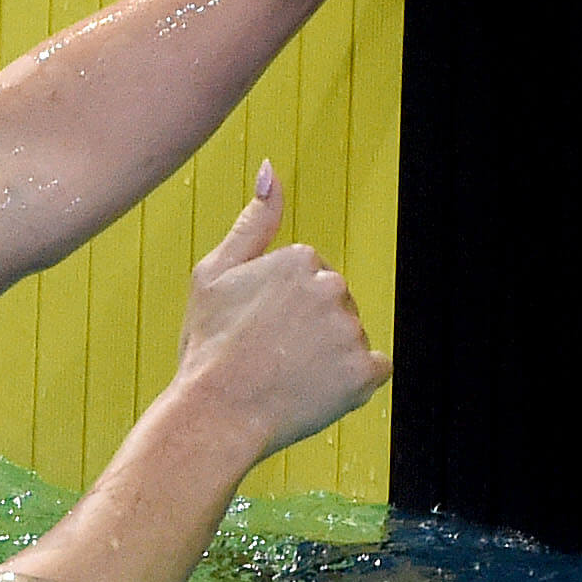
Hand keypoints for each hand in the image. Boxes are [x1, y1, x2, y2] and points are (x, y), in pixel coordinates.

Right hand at [176, 162, 391, 460]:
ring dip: (327, 357)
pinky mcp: (365, 372)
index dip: (280, 307)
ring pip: (350, 339)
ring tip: (285, 376)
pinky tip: (314, 391)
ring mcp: (351, 331)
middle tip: (268, 354)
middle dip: (309, 328)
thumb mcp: (213, 272)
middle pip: (335, 306)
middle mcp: (333, 288)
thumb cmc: (208, 344)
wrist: (215, 413)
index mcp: (301, 258)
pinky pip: (372, 371)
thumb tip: (271, 168)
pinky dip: (349, 384)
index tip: (255, 327)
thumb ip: (253, 221)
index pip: (310, 279)